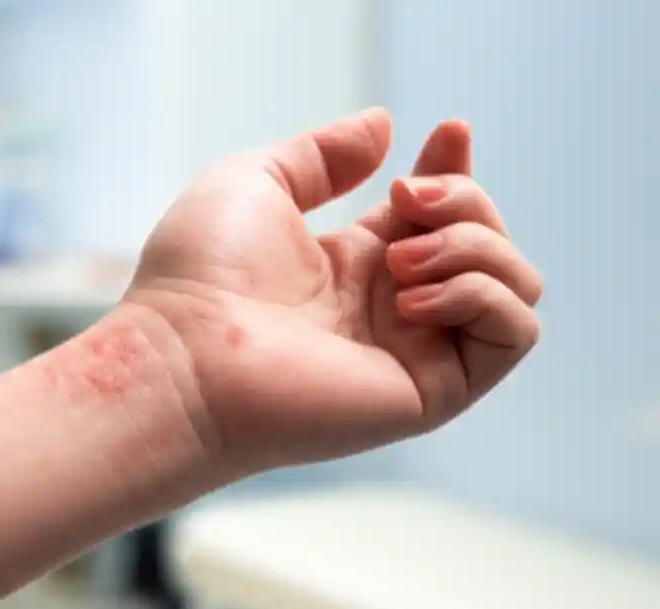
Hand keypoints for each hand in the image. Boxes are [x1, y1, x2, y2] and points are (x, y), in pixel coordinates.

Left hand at [124, 108, 541, 475]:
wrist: (184, 356)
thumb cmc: (199, 275)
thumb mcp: (255, 181)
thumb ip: (322, 153)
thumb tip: (383, 126)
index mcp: (352, 264)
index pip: (438, 216)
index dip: (457, 170)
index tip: (447, 131)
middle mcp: (390, 308)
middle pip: (485, 240)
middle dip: (464, 198)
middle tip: (404, 197)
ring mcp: (414, 351)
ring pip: (514, 284)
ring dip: (475, 247)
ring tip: (399, 258)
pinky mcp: (432, 392)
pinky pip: (513, 334)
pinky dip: (483, 296)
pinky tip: (411, 297)